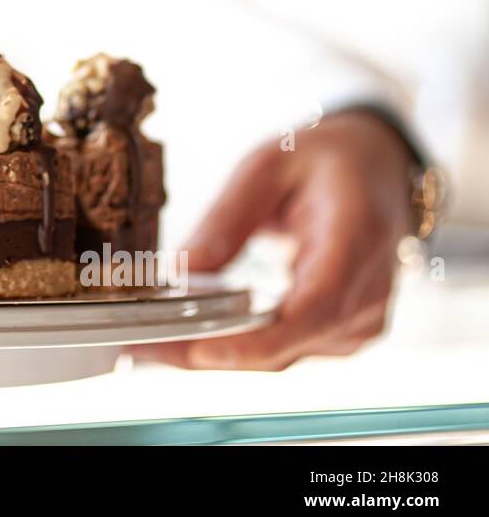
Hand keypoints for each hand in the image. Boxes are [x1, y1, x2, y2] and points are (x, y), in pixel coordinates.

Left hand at [139, 111, 412, 370]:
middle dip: (207, 352)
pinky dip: (235, 347)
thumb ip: (226, 220)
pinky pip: (284, 351)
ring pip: (280, 358)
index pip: (314, 310)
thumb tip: (179, 274)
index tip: (195, 348)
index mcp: (358, 239)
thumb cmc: (326, 159)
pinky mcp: (343, 333)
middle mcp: (369, 293)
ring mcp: (360, 320)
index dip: (255, 340)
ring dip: (214, 354)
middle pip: (287, 346)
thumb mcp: (268, 165)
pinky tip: (188, 337)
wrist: (377, 165)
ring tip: (150, 341)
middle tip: (139, 345)